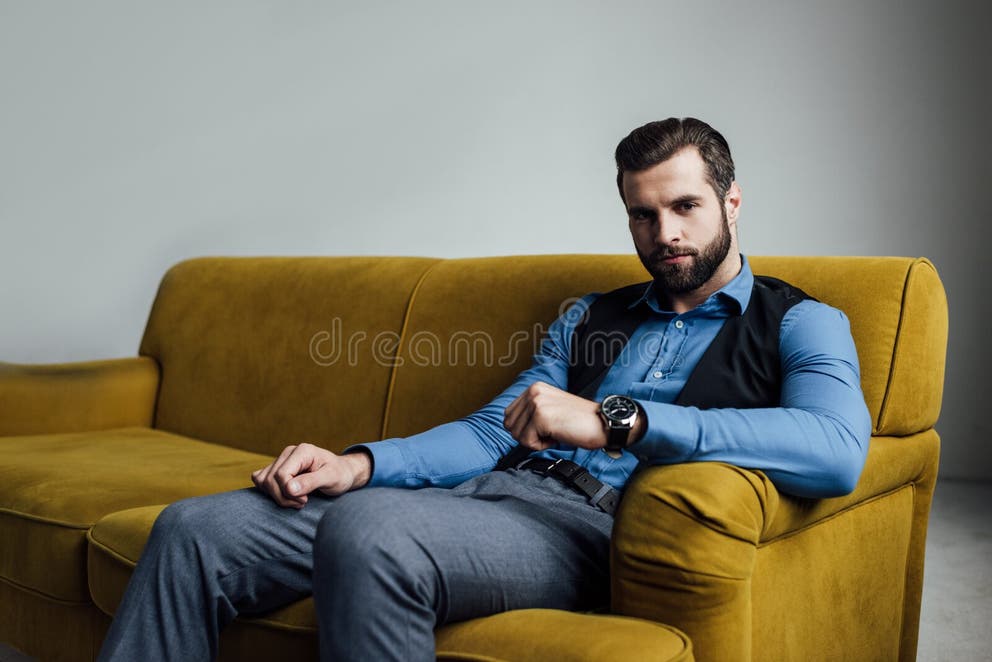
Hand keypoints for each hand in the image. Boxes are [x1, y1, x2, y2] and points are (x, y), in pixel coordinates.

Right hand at [251, 443, 371, 508]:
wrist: (343, 473)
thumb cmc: (340, 475)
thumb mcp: (331, 478)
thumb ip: (311, 482)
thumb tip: (289, 488)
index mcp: (302, 451)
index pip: (281, 475)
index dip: (289, 492)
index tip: (306, 500)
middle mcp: (289, 452)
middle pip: (270, 480)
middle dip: (284, 497)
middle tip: (303, 502)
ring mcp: (281, 459)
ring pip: (263, 481)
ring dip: (278, 496)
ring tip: (297, 499)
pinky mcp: (277, 468)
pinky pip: (260, 480)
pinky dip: (269, 491)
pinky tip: (286, 495)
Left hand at [503, 381, 608, 451]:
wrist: (602, 424)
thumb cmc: (580, 421)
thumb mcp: (551, 409)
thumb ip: (530, 413)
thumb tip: (511, 427)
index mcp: (535, 388)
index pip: (509, 414)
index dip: (524, 428)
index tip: (545, 427)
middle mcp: (533, 391)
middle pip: (509, 425)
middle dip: (527, 435)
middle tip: (550, 431)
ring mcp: (537, 402)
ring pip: (517, 434)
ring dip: (535, 440)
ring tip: (555, 432)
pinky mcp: (541, 416)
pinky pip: (528, 442)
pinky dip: (542, 446)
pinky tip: (558, 436)